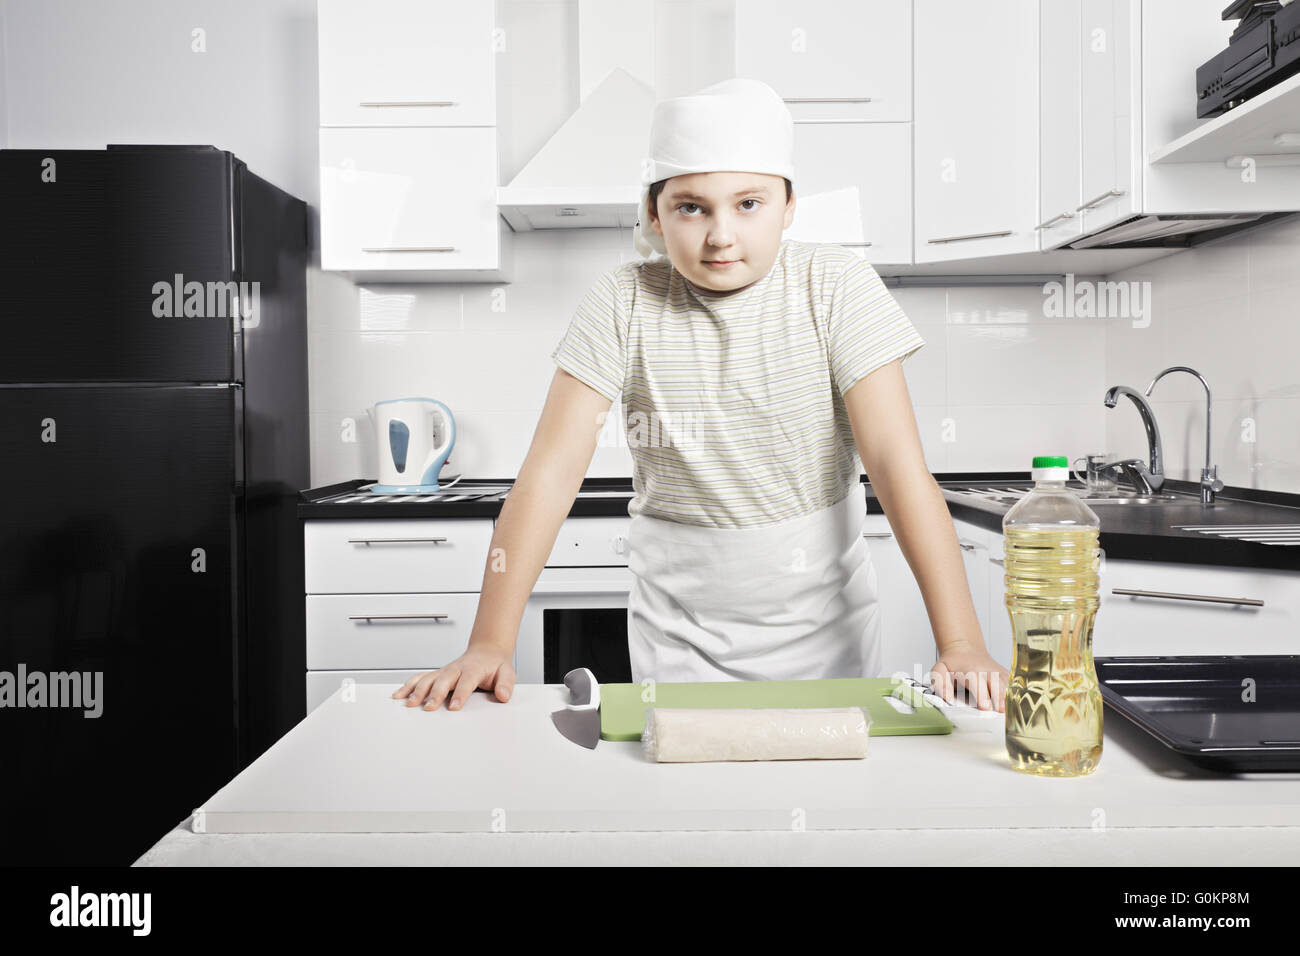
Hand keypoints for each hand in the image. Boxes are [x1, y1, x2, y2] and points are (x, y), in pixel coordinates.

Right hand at [392, 646, 515, 710]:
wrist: (487, 652)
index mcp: (473, 669)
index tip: (455, 707)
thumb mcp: (507, 673)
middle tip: (428, 707)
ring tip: (410, 704)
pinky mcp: (437, 674)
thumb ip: (506, 684)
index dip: (461, 694)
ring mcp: (445, 671)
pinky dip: (408, 686)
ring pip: (428, 678)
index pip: (466, 681)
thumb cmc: (495, 666)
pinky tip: (399, 695)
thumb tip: (503, 695)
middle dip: (435, 694)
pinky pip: (420, 678)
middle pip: (443, 680)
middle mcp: (456, 669)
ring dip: (418, 690)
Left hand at [929, 643, 1008, 711]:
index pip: (977, 683)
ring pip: (1007, 685)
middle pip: (996, 684)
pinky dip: (1015, 693)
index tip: (985, 706)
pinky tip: (1017, 704)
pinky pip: (1013, 684)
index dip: (981, 695)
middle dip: (999, 697)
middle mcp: (986, 671)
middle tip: (1001, 710)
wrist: (965, 650)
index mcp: (970, 671)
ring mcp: (998, 673)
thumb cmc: (953, 664)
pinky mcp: (1005, 676)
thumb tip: (947, 697)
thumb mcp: (939, 670)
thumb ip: (940, 684)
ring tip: (1011, 709)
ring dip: (1009, 697)